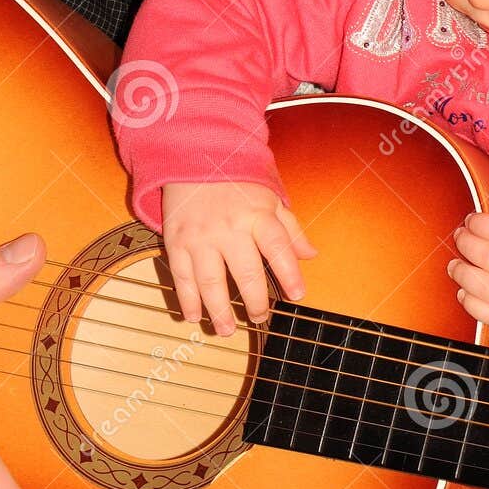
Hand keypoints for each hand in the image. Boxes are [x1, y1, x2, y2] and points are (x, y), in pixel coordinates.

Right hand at [161, 181, 317, 335]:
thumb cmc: (237, 183)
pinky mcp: (176, 241)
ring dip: (219, 310)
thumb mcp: (269, 198)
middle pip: (245, 271)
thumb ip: (290, 229)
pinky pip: (182, 276)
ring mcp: (201, 236)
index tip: (297, 295)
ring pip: (210, 280)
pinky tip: (194, 316)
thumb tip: (311, 255)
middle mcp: (229, 228)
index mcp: (256, 215)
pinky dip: (187, 299)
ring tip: (227, 330)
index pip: (277, 246)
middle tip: (259, 317)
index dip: (289, 272)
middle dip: (254, 300)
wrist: (193, 159)